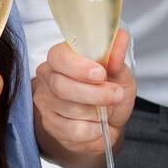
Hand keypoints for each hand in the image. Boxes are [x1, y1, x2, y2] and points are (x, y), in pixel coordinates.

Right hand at [31, 27, 135, 167]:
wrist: (106, 122)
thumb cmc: (109, 91)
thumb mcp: (119, 73)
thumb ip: (116, 57)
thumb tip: (120, 37)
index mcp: (62, 56)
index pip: (59, 57)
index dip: (79, 67)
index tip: (101, 74)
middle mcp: (48, 76)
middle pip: (62, 86)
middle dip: (94, 94)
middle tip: (116, 95)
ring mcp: (46, 101)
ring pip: (69, 110)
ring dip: (97, 113)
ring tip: (107, 111)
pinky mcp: (49, 124)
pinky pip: (72, 131)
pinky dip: (92, 130)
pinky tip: (97, 125)